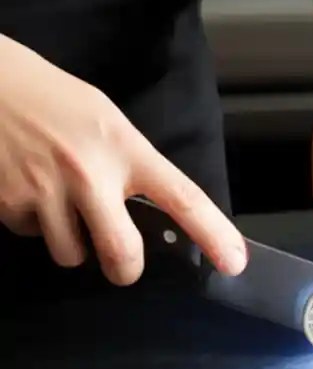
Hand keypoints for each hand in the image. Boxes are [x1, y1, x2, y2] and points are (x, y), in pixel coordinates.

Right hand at [0, 35, 246, 283]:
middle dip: (125, 269)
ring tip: (60, 205)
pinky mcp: (6, 204)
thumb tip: (155, 212)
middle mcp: (89, 173)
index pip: (182, 197)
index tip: (234, 263)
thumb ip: (130, 164)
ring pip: (72, 254)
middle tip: (123, 265)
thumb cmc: (52, 100)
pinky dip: (34, 223)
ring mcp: (45, 191)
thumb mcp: (106, 121)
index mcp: (126, 148)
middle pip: (123, 252)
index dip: (213, 234)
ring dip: (71, 242)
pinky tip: (27, 189)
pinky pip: (32, 236)